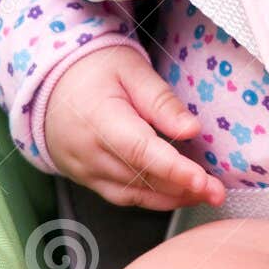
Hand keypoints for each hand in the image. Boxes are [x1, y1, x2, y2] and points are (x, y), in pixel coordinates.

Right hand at [45, 46, 224, 209]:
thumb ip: (161, 101)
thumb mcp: (131, 71)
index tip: (202, 180)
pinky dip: (151, 198)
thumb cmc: (94, 70)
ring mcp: (84, 170)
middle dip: (182, 188)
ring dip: (171, 197)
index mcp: (99, 119)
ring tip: (205, 193)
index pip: (140, 151)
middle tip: (218, 191)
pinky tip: (176, 193)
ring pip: (132, 194)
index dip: (173, 169)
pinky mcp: (86, 179)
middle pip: (140, 178)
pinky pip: (122, 196)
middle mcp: (87, 152)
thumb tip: (192, 130)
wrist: (50, 84)